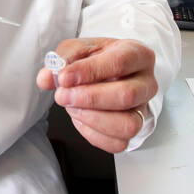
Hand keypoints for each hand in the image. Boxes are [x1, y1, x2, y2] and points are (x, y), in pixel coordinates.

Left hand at [35, 36, 156, 152]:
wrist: (109, 73)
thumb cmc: (98, 59)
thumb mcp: (78, 50)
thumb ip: (62, 59)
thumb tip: (47, 78)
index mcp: (137, 54)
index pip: (119, 63)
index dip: (89, 72)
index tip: (65, 77)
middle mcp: (146, 83)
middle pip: (126, 95)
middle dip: (89, 98)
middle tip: (63, 95)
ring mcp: (143, 109)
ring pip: (128, 124)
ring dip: (93, 119)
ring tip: (72, 107)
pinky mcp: (135, 129)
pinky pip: (118, 143)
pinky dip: (93, 134)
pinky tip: (80, 119)